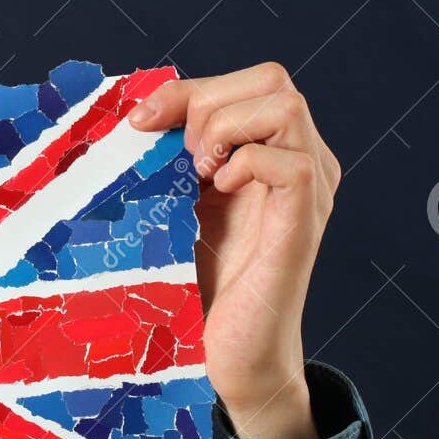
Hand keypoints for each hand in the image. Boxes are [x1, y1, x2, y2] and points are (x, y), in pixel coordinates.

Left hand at [129, 62, 339, 438]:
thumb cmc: (196, 289)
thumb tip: (130, 120)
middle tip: (177, 156)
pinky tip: (218, 192)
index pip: (245, 83)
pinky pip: (291, 163)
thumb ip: (168, 164)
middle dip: (208, 101)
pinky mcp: (303, 224)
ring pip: (286, 106)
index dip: (188, 90)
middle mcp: (298, 164)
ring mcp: (307, 193)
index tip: (137, 122)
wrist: (227, 358)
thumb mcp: (175, 210)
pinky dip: (247, 163)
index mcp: (268, 155)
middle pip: (272, 80)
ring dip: (225, 128)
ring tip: (198, 173)